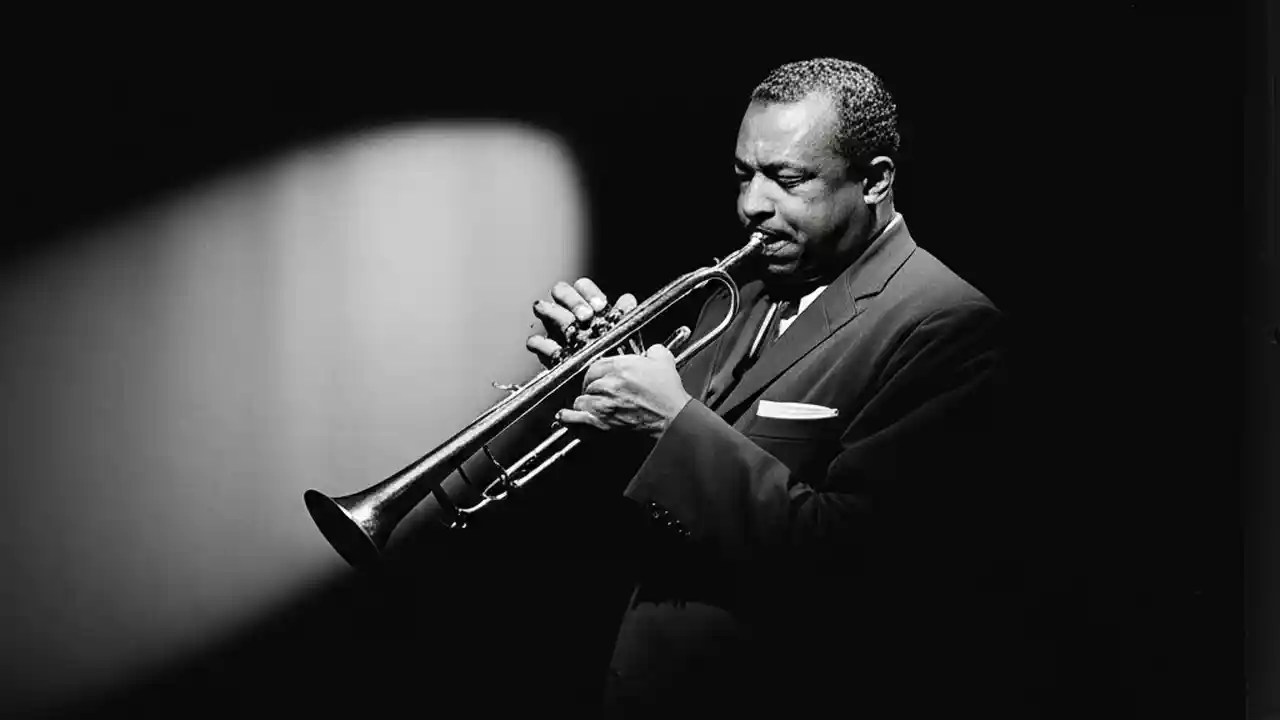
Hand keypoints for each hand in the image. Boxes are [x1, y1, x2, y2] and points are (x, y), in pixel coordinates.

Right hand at [527, 277, 637, 368]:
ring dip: (552, 312)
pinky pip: (537, 342)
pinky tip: (555, 350)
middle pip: (561, 291)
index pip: (582, 286)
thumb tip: (626, 300)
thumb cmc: (616, 356)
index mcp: (589, 305)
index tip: (600, 307)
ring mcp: (556, 330)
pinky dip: (543, 344)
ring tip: (568, 327)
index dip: (589, 293)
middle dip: (572, 300)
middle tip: (586, 317)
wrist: (607, 387)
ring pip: (545, 309)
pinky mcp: (547, 351)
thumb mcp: (624, 335)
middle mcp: (569, 313)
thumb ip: (624, 316)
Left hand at [556, 344, 691, 439]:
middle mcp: (609, 383)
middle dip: (591, 386)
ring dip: (585, 401)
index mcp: (620, 366)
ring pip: (582, 399)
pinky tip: (566, 416)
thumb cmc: (668, 393)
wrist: (672, 417)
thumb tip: (649, 350)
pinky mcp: (604, 422)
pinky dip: (571, 418)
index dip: (596, 371)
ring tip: (588, 404)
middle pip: (588, 382)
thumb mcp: (664, 360)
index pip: (596, 365)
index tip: (598, 376)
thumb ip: (653, 350)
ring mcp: (604, 403)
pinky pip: (579, 418)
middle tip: (596, 390)